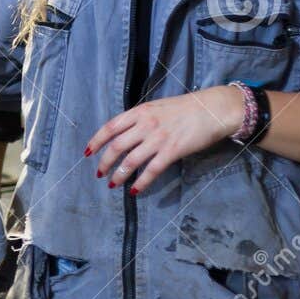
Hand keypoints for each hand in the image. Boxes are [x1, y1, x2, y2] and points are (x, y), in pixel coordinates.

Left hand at [84, 86, 245, 194]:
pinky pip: (152, 170)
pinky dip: (141, 182)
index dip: (97, 141)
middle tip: (99, 174)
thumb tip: (125, 134)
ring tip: (113, 185)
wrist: (211, 109)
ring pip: (131, 160)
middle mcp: (145, 124)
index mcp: (140, 111)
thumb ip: (140, 119)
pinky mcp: (172, 151)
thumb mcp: (156, 108)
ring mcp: (158, 138)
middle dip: (105, 162)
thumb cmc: (185, 108)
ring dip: (119, 175)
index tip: (88, 152)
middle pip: (117, 146)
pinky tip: (134, 191)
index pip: (110, 127)